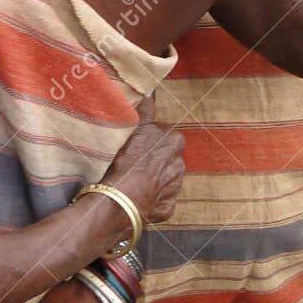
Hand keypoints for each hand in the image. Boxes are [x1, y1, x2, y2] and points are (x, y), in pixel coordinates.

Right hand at [98, 95, 185, 224]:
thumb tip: (150, 94)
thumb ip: (145, 111)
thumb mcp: (135, 128)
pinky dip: (151, 198)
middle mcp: (179, 164)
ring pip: (167, 179)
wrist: (122, 199)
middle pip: (168, 157)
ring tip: (135, 180)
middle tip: (135, 160)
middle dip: (156, 158)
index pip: (165, 133)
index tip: (138, 141)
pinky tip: (137, 196)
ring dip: (155, 178)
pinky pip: (160, 200)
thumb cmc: (127, 160)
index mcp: (174, 141)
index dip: (150, 137)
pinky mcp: (167, 208)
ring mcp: (174, 188)